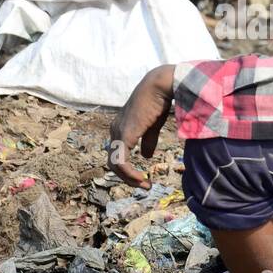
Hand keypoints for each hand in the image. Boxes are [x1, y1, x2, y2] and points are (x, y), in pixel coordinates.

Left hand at [108, 64, 175, 187]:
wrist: (159, 87)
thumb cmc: (157, 102)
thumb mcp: (152, 126)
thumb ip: (148, 141)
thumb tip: (146, 156)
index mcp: (120, 128)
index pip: (117, 155)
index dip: (128, 169)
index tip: (144, 179)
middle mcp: (115, 131)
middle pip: (113, 162)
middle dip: (127, 177)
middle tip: (144, 185)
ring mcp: (117, 133)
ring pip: (115, 164)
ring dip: (129, 178)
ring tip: (144, 185)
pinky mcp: (124, 135)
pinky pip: (120, 162)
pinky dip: (129, 173)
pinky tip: (141, 178)